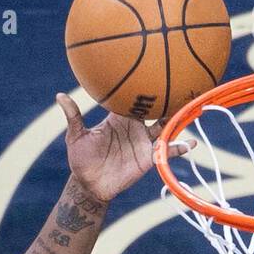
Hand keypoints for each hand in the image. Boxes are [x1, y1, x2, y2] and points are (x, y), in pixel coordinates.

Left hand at [57, 93, 191, 202]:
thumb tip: (60, 96)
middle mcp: (135, 126)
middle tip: (183, 81)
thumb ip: (73, 116)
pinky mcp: (148, 158)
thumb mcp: (76, 136)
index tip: (155, 69)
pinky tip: (191, 144)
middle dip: (167, 97)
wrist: (88, 184)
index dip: (144, 86)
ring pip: (165, 126)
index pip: (134, 98)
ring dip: (178, 118)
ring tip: (194, 107)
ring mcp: (143, 141)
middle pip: (155, 108)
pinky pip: (166, 151)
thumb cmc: (81, 159)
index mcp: (119, 117)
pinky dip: (178, 148)